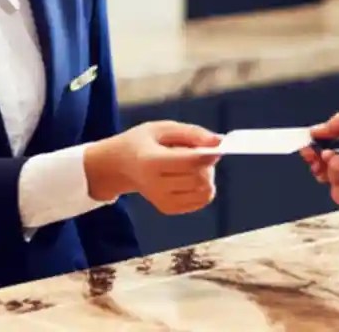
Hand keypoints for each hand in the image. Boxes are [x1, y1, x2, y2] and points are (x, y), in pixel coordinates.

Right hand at [86, 121, 220, 214]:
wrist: (119, 165)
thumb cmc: (143, 142)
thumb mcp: (162, 128)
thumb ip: (192, 133)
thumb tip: (219, 141)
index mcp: (150, 162)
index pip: (189, 162)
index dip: (209, 154)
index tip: (217, 145)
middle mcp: (154, 185)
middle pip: (199, 178)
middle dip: (207, 163)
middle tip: (198, 152)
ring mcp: (161, 201)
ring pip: (204, 192)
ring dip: (207, 175)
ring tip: (193, 165)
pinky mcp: (168, 209)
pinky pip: (201, 200)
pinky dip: (202, 187)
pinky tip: (189, 177)